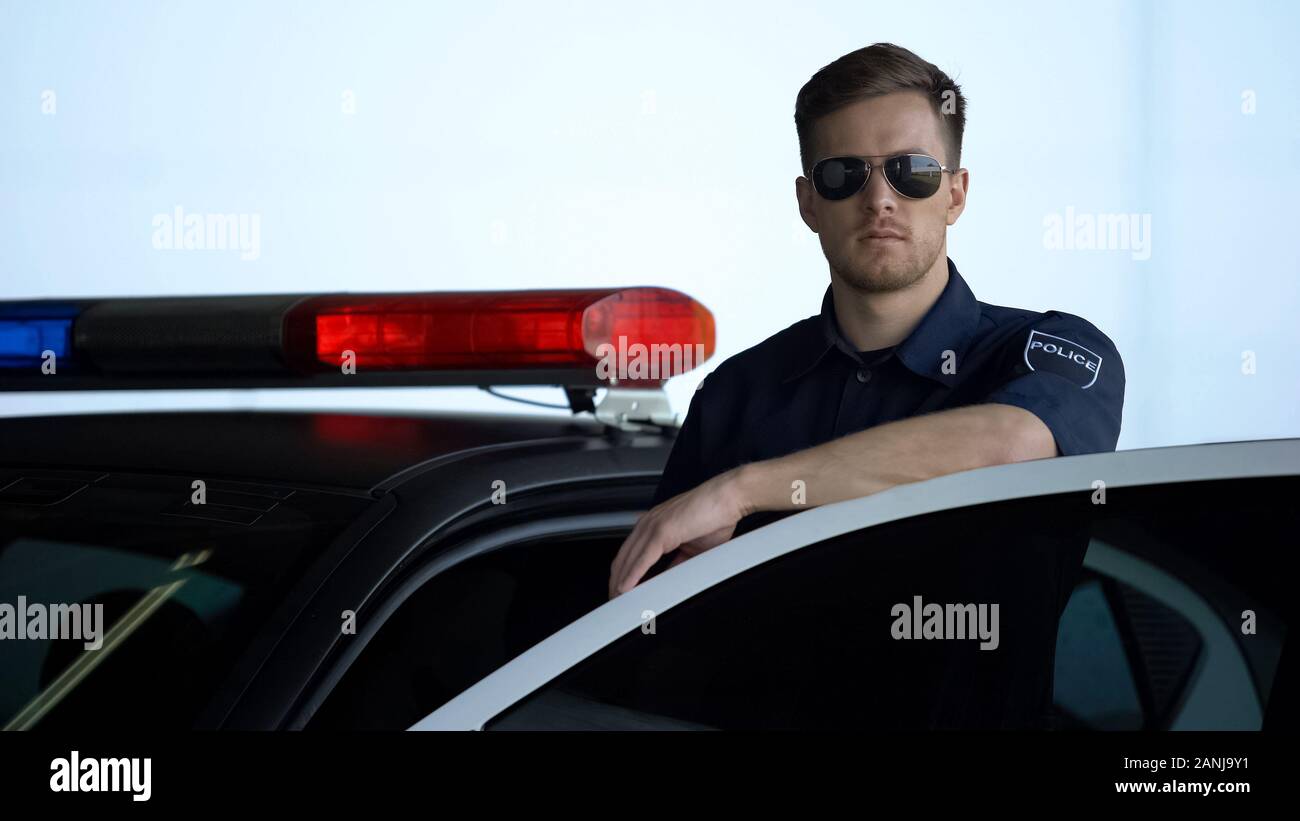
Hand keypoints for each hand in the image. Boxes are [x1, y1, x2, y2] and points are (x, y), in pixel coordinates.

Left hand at [608, 468, 749, 598]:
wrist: (729, 498)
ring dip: (621, 583)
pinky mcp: (662, 530)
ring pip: (629, 559)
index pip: (629, 555)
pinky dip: (633, 575)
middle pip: (622, 559)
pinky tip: (627, 588)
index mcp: (653, 525)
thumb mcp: (692, 548)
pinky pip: (642, 558)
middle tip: (616, 603)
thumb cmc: (715, 517)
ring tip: (618, 601)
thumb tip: (670, 580)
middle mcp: (648, 524)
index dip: (622, 575)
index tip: (622, 593)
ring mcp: (653, 525)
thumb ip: (677, 563)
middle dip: (617, 583)